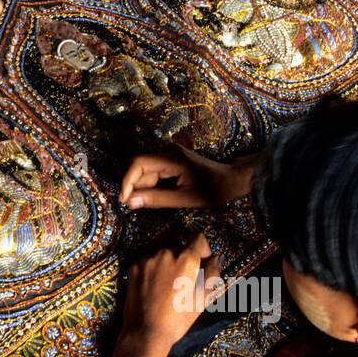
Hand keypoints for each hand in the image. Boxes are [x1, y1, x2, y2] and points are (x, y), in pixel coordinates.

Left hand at [118, 233, 221, 353]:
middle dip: (185, 261)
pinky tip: (155, 289)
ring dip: (169, 265)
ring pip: (163, 255)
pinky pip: (149, 262)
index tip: (203, 262)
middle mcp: (165, 253)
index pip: (198, 238)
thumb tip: (217, 257)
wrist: (146, 332)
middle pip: (180, 248)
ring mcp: (147, 259)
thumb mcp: (203, 299)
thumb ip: (213, 273)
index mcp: (185, 259)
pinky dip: (154, 270)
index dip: (203, 249)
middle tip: (186, 283)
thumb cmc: (178, 319)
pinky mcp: (134, 267)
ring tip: (169, 289)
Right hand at [119, 146, 254, 208]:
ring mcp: (170, 153)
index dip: (127, 181)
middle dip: (134, 186)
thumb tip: (131, 202)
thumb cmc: (214, 189)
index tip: (124, 199)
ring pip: (146, 169)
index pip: (139, 163)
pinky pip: (154, 169)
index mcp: (173, 158)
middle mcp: (169, 151)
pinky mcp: (172, 158)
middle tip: (133, 206)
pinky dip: (150, 183)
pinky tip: (155, 196)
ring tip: (144, 203)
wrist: (233, 178)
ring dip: (142, 186)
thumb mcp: (185, 199)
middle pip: (141, 166)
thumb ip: (157, 199)